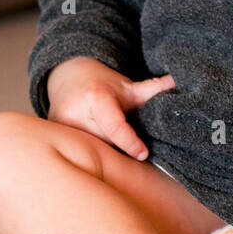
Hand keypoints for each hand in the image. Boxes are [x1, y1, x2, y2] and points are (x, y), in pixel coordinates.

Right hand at [45, 56, 174, 160]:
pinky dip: (89, 155)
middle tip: (133, 152)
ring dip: (104, 155)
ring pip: (90, 151)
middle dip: (119, 149)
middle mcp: (73, 113)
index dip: (130, 142)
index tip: (143, 153)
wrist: (67, 78)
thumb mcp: (127, 86)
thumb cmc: (102, 85)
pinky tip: (95, 152)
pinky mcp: (53, 135)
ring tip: (114, 152)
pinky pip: (76, 151)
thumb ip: (153, 89)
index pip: (114, 126)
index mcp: (96, 98)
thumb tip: (179, 81)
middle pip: (104, 143)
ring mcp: (60, 127)